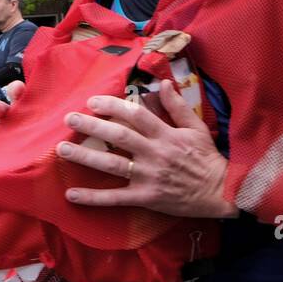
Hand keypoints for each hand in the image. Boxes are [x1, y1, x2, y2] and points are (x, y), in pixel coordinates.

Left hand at [57, 80, 237, 217]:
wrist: (220, 191)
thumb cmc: (207, 159)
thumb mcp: (196, 128)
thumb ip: (177, 107)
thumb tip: (164, 83)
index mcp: (166, 135)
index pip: (136, 115)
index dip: (113, 106)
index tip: (93, 101)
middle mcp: (154, 154)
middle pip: (118, 137)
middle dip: (91, 126)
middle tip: (69, 118)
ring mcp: (149, 177)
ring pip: (112, 165)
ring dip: (85, 157)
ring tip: (62, 149)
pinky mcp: (146, 198)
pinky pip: (115, 199)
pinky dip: (93, 198)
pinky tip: (71, 195)